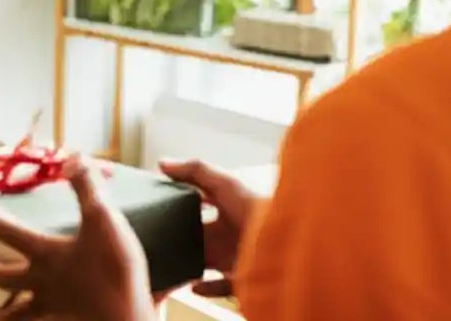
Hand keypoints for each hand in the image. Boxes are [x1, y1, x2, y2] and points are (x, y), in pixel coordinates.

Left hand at [0, 157, 154, 320]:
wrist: (128, 316)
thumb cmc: (114, 267)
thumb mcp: (103, 219)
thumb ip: (86, 187)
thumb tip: (70, 157)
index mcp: (47, 255)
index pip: (12, 235)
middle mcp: (44, 284)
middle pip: (6, 278)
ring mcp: (54, 309)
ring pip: (20, 313)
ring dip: (6, 313)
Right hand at [158, 159, 257, 297]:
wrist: (289, 243)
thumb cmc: (261, 208)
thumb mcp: (225, 183)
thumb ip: (195, 171)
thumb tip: (163, 163)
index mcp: (228, 208)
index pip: (201, 204)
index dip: (182, 203)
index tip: (161, 205)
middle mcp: (232, 232)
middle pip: (201, 235)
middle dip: (183, 237)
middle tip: (162, 238)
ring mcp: (236, 256)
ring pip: (206, 261)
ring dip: (189, 262)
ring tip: (171, 263)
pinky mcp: (241, 278)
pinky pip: (219, 286)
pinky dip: (205, 287)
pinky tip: (193, 285)